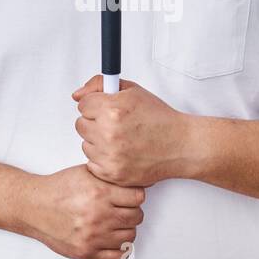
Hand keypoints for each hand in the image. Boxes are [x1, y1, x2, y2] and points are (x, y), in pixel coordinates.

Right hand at [25, 164, 145, 258]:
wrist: (33, 207)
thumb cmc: (58, 189)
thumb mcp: (86, 173)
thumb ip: (110, 176)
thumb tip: (134, 177)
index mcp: (100, 193)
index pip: (138, 197)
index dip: (135, 196)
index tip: (129, 197)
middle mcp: (98, 216)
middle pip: (136, 217)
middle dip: (132, 212)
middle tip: (122, 210)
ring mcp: (93, 237)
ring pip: (130, 237)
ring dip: (126, 230)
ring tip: (115, 224)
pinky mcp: (86, 253)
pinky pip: (116, 257)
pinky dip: (118, 250)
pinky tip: (112, 240)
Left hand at [71, 75, 194, 186]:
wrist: (180, 145)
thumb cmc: (159, 119)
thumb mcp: (132, 91)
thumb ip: (100, 85)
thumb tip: (77, 95)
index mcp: (113, 109)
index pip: (83, 104)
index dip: (96, 105)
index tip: (107, 109)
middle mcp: (109, 133)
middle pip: (81, 124)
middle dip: (95, 122)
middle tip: (115, 124)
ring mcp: (110, 155)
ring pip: (85, 144)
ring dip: (98, 141)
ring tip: (120, 139)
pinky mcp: (112, 173)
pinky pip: (92, 163)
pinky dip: (103, 159)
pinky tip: (120, 152)